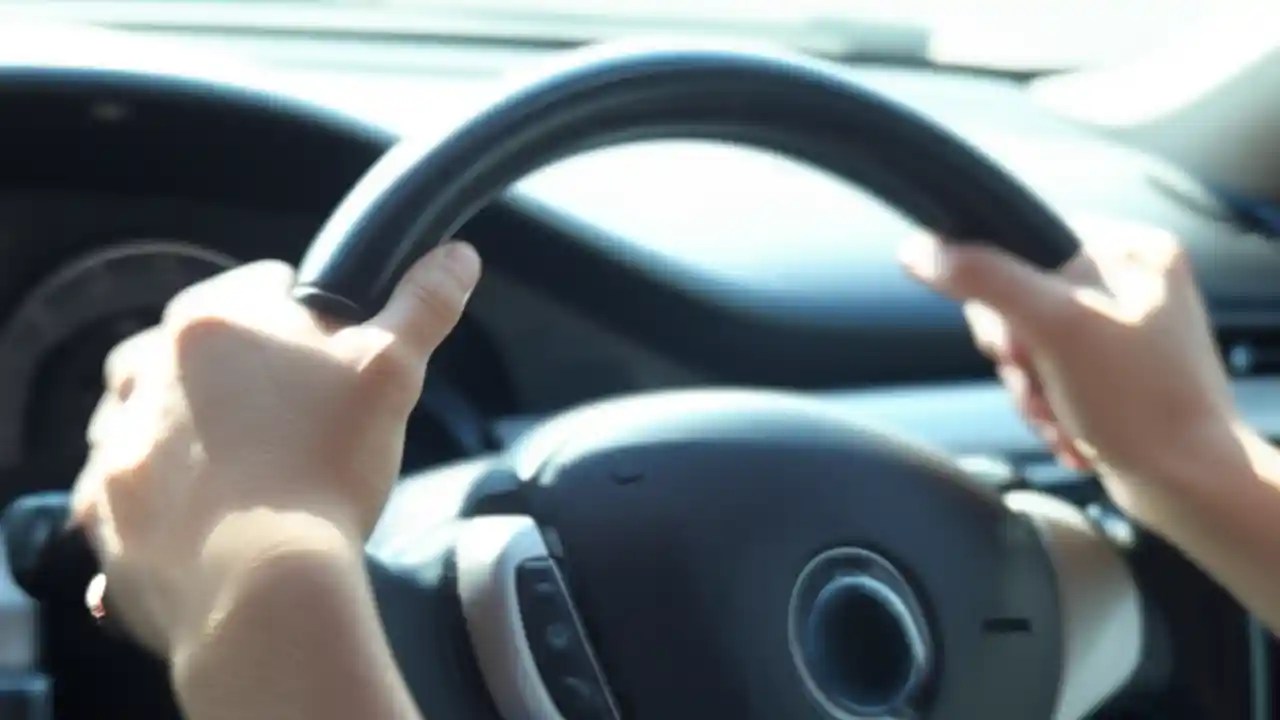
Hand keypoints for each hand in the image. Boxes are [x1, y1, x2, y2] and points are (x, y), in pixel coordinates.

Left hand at [70, 241, 480, 657]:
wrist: (262, 586)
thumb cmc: (327, 466)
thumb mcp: (391, 373)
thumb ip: (423, 305)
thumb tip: (459, 256)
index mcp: (212, 318)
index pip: (263, 287)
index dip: (308, 325)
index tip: (331, 371)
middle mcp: (144, 368)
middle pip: (200, 352)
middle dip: (241, 379)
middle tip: (295, 430)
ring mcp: (114, 441)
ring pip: (154, 415)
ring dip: (189, 433)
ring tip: (249, 478)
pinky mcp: (99, 508)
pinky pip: (128, 487)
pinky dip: (161, 499)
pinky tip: (213, 523)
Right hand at [899, 221, 1237, 519]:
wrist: (1189, 486)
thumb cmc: (1143, 406)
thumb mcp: (1053, 327)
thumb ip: (984, 279)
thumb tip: (919, 252)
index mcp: (1129, 248)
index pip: (1024, 244)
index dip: (1002, 297)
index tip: (1015, 339)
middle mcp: (1131, 281)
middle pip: (1021, 301)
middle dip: (1018, 357)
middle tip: (1037, 379)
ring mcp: (1123, 330)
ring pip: (1030, 345)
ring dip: (1030, 389)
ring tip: (1057, 415)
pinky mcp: (1115, 372)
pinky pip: (1051, 374)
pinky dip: (1048, 405)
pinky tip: (1067, 428)